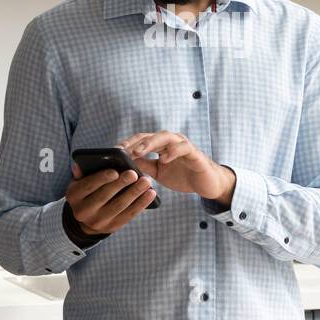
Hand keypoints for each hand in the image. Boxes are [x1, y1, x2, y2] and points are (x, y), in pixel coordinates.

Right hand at [65, 161, 156, 235]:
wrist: (87, 219)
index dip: (101, 179)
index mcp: (74, 196)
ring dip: (135, 193)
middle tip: (134, 174)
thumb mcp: (79, 182)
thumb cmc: (86, 192)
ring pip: (119, 206)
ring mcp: (99, 222)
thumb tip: (79, 164)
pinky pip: (129, 214)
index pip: (88, 186)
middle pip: (105, 196)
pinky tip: (151, 193)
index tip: (115, 171)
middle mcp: (84, 211)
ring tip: (146, 181)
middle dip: (121, 184)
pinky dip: (141, 203)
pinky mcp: (113, 227)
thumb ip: (81, 173)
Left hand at [117, 131, 235, 206]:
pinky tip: (164, 158)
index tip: (113, 152)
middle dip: (134, 142)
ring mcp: (182, 145)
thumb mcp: (158, 173)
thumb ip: (144, 166)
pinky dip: (173, 151)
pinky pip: (183, 147)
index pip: (140, 140)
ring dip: (150, 143)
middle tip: (121, 150)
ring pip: (165, 137)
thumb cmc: (182, 176)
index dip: (127, 144)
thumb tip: (125, 164)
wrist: (206, 184)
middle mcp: (170, 141)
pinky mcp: (194, 153)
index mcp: (160, 145)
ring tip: (139, 151)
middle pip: (149, 135)